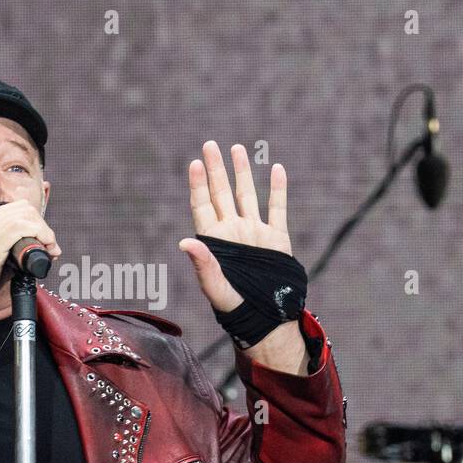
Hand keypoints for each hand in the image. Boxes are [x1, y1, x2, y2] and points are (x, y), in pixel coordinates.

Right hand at [0, 200, 60, 318]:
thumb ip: (10, 249)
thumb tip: (34, 250)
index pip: (18, 209)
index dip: (37, 222)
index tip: (46, 241)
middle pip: (25, 209)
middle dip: (43, 226)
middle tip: (50, 246)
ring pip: (26, 215)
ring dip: (45, 231)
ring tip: (50, 249)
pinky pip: (21, 228)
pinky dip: (40, 234)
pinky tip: (45, 248)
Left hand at [178, 141, 292, 312]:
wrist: (266, 317)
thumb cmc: (234, 306)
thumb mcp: (214, 285)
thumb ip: (202, 263)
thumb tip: (183, 242)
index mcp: (214, 240)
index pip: (203, 205)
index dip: (198, 185)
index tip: (195, 164)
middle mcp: (233, 231)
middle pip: (222, 193)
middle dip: (216, 169)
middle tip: (210, 145)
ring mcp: (254, 233)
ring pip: (247, 195)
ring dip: (243, 172)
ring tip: (237, 148)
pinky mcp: (276, 239)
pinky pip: (277, 209)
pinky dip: (278, 189)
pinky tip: (277, 169)